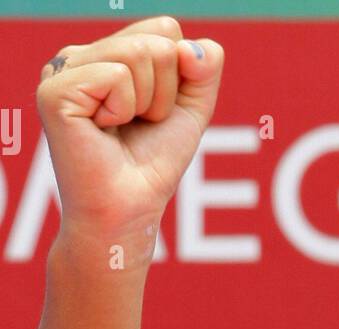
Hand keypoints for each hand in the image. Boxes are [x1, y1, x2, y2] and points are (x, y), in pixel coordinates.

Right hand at [36, 15, 223, 235]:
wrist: (130, 209)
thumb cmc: (153, 165)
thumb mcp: (190, 112)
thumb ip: (204, 71)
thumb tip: (198, 46)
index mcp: (107, 54)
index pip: (165, 30)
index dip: (179, 78)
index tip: (155, 113)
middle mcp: (81, 55)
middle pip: (157, 41)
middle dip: (165, 93)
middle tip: (139, 125)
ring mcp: (63, 69)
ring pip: (139, 54)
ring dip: (148, 103)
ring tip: (121, 128)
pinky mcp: (54, 90)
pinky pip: (117, 76)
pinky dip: (124, 109)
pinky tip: (103, 130)